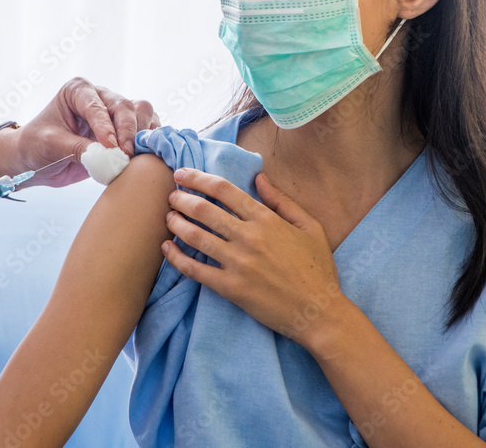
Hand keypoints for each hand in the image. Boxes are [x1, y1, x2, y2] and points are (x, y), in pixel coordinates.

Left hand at [0, 77, 159, 186]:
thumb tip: (108, 155)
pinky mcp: (125, 129)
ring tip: (135, 154)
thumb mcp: (51, 146)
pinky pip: (147, 127)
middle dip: (128, 130)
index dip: (106, 126)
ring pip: (142, 111)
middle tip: (125, 154)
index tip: (110, 147)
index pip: (97, 105)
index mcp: (78, 91)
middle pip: (125, 105)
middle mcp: (100, 96)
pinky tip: (144, 154)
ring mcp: (115, 111)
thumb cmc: (37, 146)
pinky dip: (148, 140)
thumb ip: (79, 148)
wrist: (37, 160)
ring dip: (142, 133)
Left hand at [162, 169, 345, 346]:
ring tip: (168, 217)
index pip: (224, 190)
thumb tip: (258, 178)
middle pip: (204, 210)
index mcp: (266, 219)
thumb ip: (282, 201)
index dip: (198, 178)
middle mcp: (249, 237)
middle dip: (182, 199)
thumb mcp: (309, 227)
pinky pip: (196, 270)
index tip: (182, 174)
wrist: (318, 312)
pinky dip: (177, 258)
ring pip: (196, 237)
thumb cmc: (317, 268)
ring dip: (176, 224)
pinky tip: (167, 249)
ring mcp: (238, 263)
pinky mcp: (230, 288)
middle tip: (171, 195)